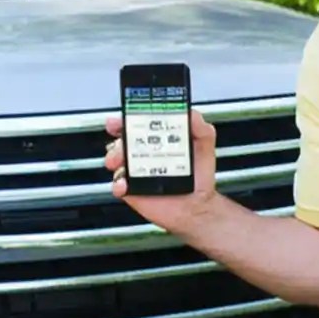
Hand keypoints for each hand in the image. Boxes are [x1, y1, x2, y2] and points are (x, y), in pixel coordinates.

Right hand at [103, 110, 219, 232]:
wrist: (198, 205)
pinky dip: (118, 183)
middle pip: (122, 139)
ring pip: (115, 159)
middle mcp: (144, 153)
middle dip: (117, 136)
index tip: (124, 116)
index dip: (127, 117)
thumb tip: (190, 112)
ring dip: (114, 157)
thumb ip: (199, 125)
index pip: (137, 123)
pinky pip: (118, 185)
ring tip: (120, 161)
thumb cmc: (200, 175)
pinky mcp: (132, 190)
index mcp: (157, 139)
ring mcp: (135, 172)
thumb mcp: (204, 142)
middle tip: (121, 139)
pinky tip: (125, 183)